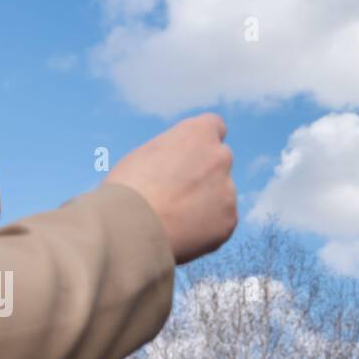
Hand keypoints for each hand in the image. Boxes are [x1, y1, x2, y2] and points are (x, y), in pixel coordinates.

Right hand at [107, 113, 236, 264]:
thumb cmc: (128, 190)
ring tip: (175, 218)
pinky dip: (208, 227)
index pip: (214, 126)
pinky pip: (222, 221)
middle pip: (219, 162)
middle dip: (205, 174)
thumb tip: (179, 164)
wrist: (131, 229)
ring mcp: (228, 189)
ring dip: (207, 203)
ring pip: (222, 194)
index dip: (202, 142)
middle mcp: (220, 157)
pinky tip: (184, 232)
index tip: (192, 155)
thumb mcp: (146, 155)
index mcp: (198, 133)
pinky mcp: (230, 219)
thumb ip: (173, 154)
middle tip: (179, 193)